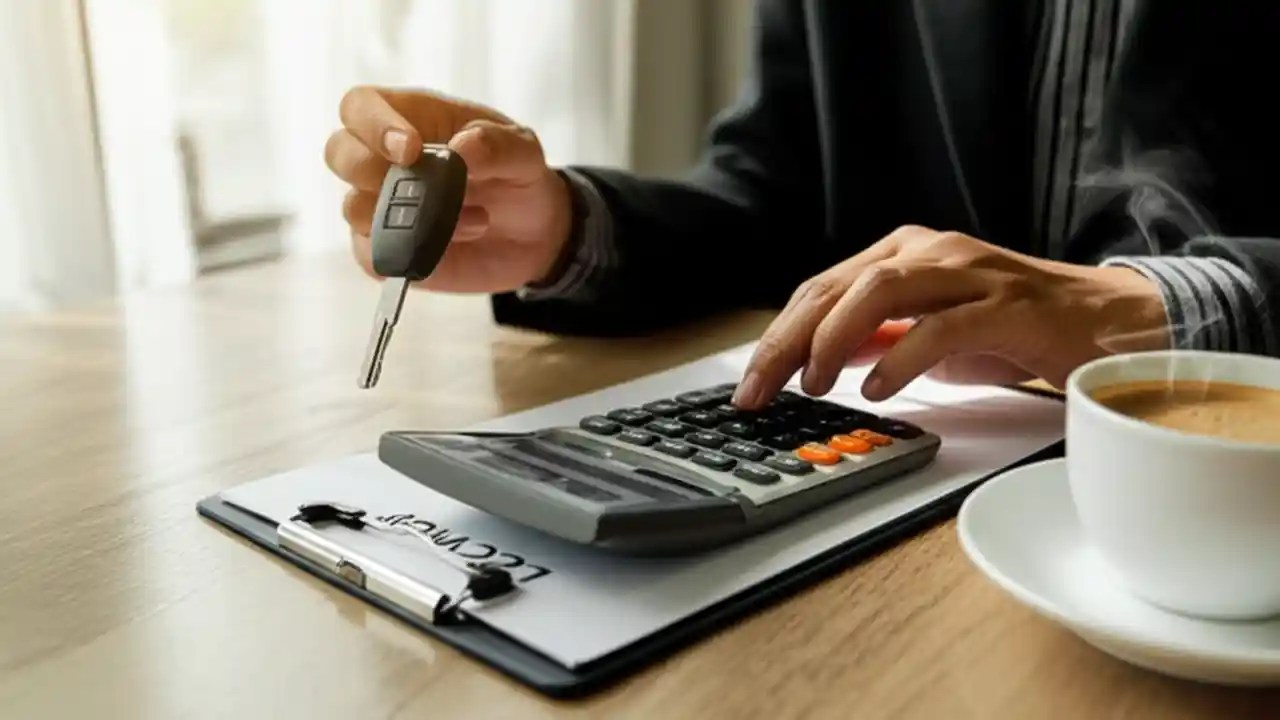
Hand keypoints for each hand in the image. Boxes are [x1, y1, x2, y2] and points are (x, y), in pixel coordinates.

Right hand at [325, 87, 573, 291]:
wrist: (534, 233)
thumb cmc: (517, 176)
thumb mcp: (524, 151)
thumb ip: (498, 144)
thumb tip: (463, 146)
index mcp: (411, 118)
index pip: (361, 105)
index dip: (372, 124)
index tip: (410, 149)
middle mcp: (384, 159)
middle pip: (338, 152)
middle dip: (369, 169)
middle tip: (422, 188)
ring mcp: (380, 206)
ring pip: (354, 208)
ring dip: (411, 218)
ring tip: (475, 220)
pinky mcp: (388, 249)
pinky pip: (374, 256)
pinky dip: (411, 253)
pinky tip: (454, 246)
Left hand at [734, 225, 1170, 407]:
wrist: (1109, 322)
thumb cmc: (1014, 329)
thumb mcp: (929, 333)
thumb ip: (876, 339)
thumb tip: (816, 362)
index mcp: (906, 252)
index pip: (822, 288)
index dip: (778, 335)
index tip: (750, 382)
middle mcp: (931, 251)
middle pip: (838, 286)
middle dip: (788, 340)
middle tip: (760, 389)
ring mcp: (970, 274)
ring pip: (880, 290)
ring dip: (834, 339)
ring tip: (812, 384)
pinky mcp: (1007, 306)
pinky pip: (940, 327)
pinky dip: (900, 358)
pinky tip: (876, 388)